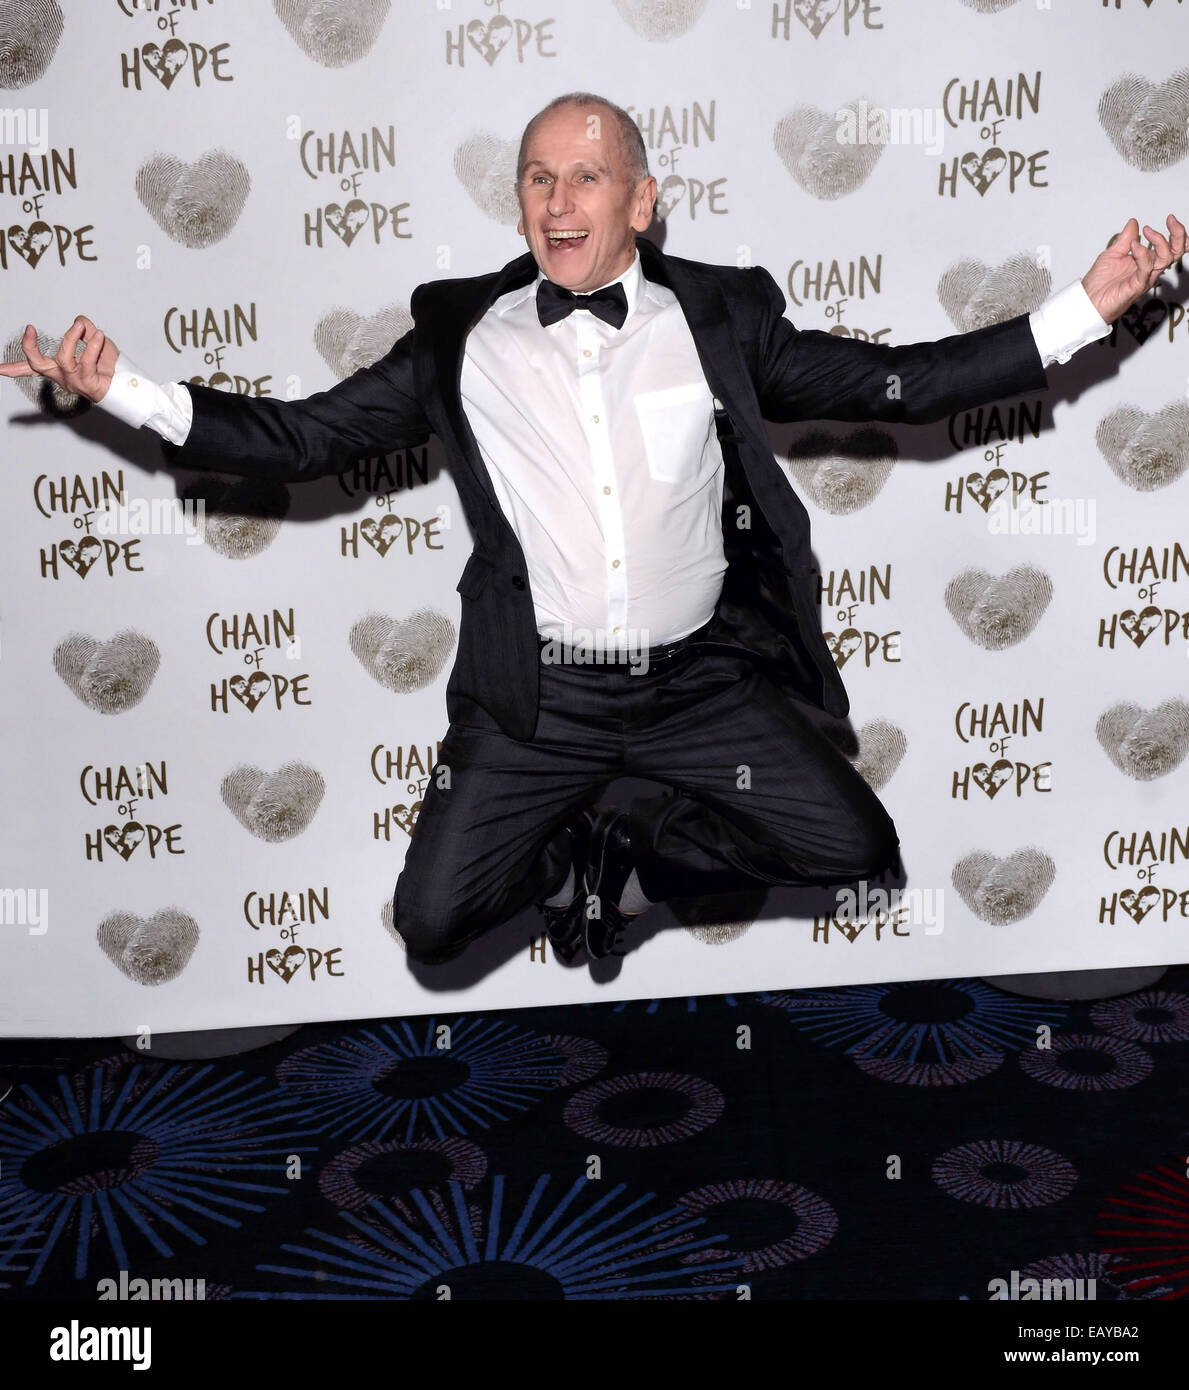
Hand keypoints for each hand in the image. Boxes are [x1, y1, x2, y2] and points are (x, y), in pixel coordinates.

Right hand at [0, 316, 118, 401]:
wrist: (126, 383)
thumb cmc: (107, 364)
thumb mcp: (93, 340)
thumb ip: (84, 329)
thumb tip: (79, 322)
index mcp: (58, 367)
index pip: (31, 367)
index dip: (13, 368)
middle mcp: (62, 375)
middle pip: (38, 364)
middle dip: (29, 347)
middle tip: (29, 330)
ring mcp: (73, 381)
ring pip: (63, 358)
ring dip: (71, 338)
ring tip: (82, 327)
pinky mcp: (87, 384)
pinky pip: (86, 361)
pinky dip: (92, 345)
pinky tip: (99, 336)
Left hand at [1081, 214, 1185, 323]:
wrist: (1088, 301)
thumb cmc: (1099, 283)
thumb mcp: (1112, 254)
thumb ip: (1125, 239)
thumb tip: (1133, 222)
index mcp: (1145, 261)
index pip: (1170, 246)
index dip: (1175, 232)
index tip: (1169, 218)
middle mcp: (1148, 269)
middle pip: (1175, 252)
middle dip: (1178, 235)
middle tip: (1170, 220)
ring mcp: (1144, 278)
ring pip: (1166, 259)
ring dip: (1159, 241)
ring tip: (1146, 231)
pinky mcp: (1137, 287)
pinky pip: (1146, 269)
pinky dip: (1142, 254)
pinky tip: (1134, 246)